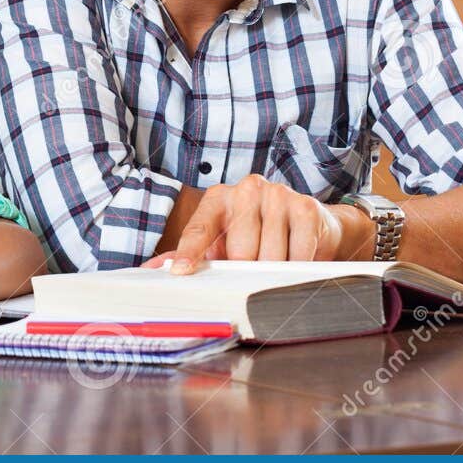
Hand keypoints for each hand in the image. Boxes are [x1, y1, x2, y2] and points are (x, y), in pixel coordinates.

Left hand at [147, 174, 363, 272]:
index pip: (199, 228)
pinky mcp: (306, 207)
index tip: (181, 271)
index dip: (189, 251)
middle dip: (247, 271)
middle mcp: (246, 190)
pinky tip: (297, 259)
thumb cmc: (258, 235)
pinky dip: (297, 266)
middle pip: (239, 251)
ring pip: (270, 257)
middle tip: (254, 272)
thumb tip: (151, 272)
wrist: (311, 223)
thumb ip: (190, 253)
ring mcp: (277, 195)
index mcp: (218, 198)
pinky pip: (297, 254)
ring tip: (277, 263)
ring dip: (274, 272)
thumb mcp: (223, 241)